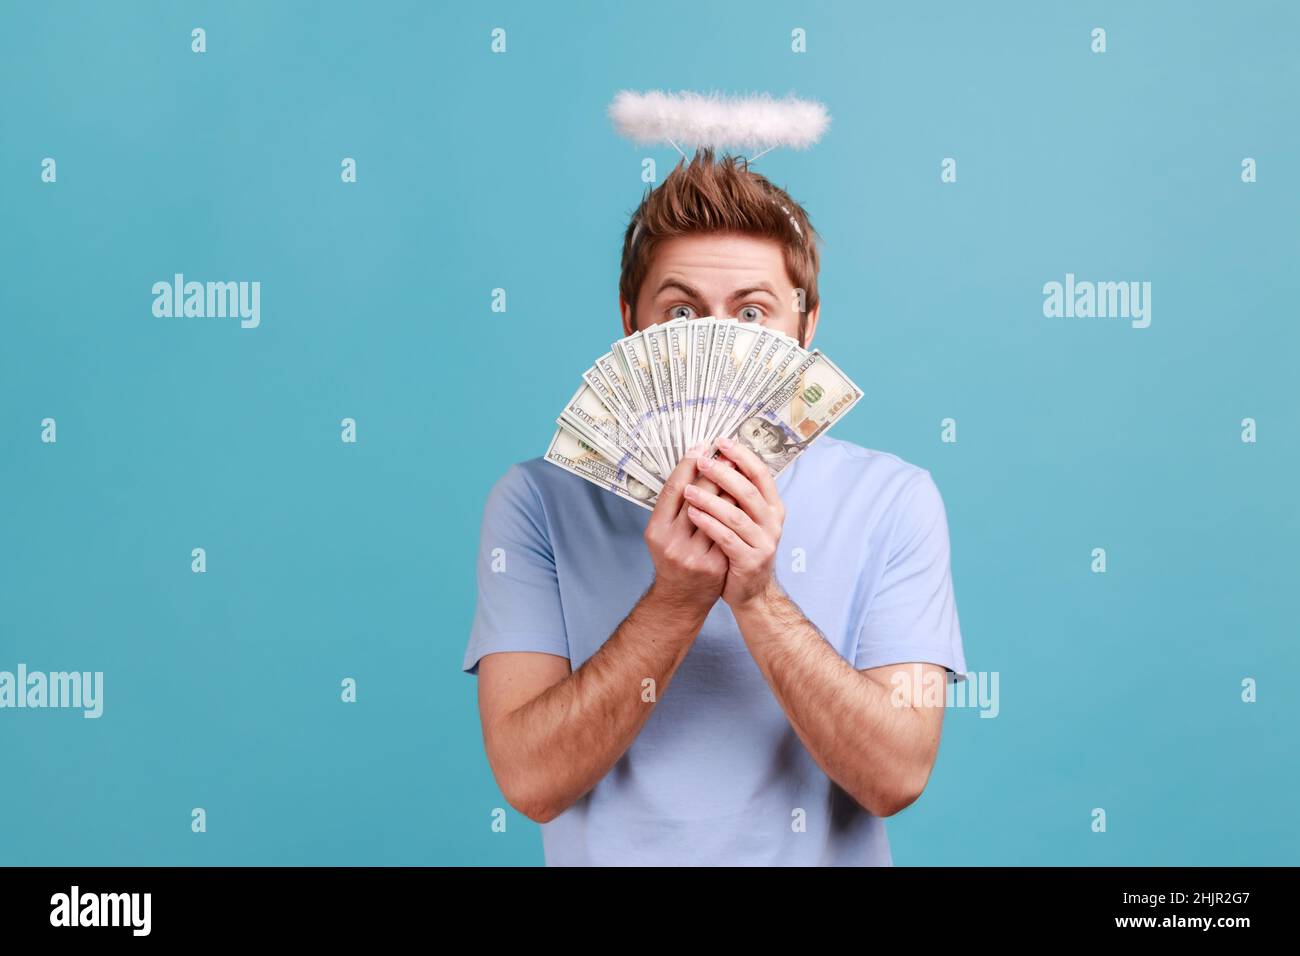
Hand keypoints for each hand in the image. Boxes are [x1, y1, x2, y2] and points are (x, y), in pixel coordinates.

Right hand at [643, 445, 728, 611]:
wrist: (681, 598)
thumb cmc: (672, 558)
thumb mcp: (662, 532)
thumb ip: (674, 506)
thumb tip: (692, 466)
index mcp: (657, 530)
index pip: (673, 489)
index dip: (687, 465)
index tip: (700, 446)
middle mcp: (673, 542)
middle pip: (697, 496)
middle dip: (714, 471)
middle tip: (725, 452)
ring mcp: (695, 555)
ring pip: (718, 512)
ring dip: (729, 488)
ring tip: (737, 469)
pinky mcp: (715, 565)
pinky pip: (730, 530)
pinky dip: (737, 511)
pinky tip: (744, 496)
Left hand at [682, 436, 785, 609]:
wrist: (751, 591)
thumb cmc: (743, 549)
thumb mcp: (748, 519)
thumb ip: (739, 494)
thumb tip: (720, 458)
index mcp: (773, 506)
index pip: (760, 473)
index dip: (741, 456)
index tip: (720, 442)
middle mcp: (772, 522)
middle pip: (748, 491)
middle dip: (723, 474)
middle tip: (701, 461)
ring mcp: (763, 543)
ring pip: (735, 515)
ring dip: (710, 499)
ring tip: (688, 490)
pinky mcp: (750, 561)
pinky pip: (726, 538)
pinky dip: (709, 524)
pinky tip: (693, 514)